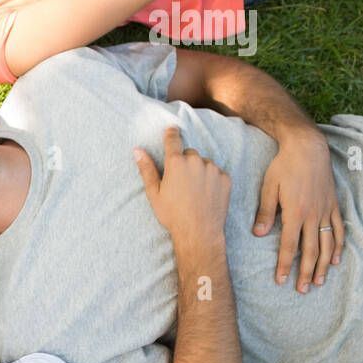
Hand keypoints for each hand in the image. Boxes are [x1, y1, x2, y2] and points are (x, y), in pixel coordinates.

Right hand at [134, 126, 231, 251]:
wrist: (199, 232)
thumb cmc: (172, 214)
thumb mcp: (154, 192)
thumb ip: (147, 169)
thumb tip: (137, 150)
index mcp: (176, 163)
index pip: (173, 140)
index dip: (171, 134)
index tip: (172, 129)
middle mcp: (195, 161)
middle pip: (189, 154)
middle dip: (185, 163)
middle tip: (180, 182)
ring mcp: (212, 170)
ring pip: (203, 164)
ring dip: (199, 171)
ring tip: (194, 191)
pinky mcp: (225, 179)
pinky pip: (216, 173)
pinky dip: (211, 180)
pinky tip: (206, 195)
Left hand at [253, 129, 342, 292]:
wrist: (308, 148)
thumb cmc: (283, 166)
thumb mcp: (268, 188)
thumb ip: (265, 212)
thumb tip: (259, 235)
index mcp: (295, 213)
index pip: (290, 246)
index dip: (285, 265)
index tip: (281, 280)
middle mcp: (313, 215)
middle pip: (310, 250)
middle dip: (305, 272)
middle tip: (302, 290)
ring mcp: (325, 211)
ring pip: (327, 244)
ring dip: (323, 265)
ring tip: (319, 281)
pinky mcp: (333, 205)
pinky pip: (339, 229)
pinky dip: (338, 246)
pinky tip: (335, 259)